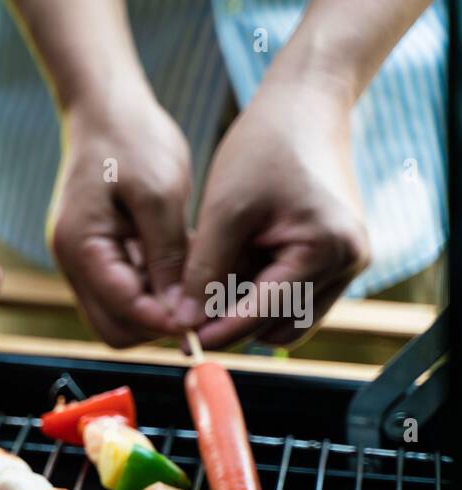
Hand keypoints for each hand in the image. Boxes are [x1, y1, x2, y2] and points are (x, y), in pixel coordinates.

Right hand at [49, 90, 192, 346]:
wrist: (105, 109)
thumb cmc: (131, 139)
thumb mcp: (160, 193)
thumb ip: (167, 256)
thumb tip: (181, 311)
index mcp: (81, 249)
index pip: (124, 313)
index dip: (168, 321)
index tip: (208, 314)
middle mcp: (72, 264)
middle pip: (115, 329)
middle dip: (159, 324)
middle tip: (202, 301)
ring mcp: (81, 262)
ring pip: (120, 315)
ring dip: (158, 308)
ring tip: (196, 280)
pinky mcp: (95, 255)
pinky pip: (124, 291)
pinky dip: (153, 289)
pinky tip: (182, 266)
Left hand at [176, 81, 368, 348]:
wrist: (304, 107)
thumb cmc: (264, 147)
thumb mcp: (223, 211)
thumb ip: (204, 272)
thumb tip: (185, 323)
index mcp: (326, 250)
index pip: (262, 315)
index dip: (218, 332)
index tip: (182, 341)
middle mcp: (347, 263)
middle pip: (277, 324)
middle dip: (233, 321)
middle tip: (189, 308)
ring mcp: (346, 263)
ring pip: (286, 317)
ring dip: (246, 309)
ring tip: (209, 278)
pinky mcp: (335, 258)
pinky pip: (293, 296)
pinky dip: (260, 292)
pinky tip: (230, 267)